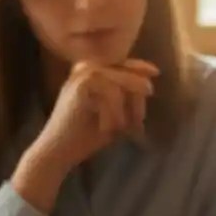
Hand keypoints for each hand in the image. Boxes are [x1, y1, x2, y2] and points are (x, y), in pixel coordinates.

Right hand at [13, 60, 157, 212]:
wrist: (59, 150)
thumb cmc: (87, 135)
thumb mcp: (115, 114)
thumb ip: (128, 98)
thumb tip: (148, 83)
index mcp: (91, 73)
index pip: (122, 65)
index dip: (139, 68)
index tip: (155, 73)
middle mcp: (86, 68)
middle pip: (128, 76)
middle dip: (137, 103)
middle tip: (136, 125)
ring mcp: (83, 74)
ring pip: (123, 86)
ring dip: (125, 112)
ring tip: (119, 130)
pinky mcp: (82, 83)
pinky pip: (113, 94)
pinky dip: (114, 115)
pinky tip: (105, 128)